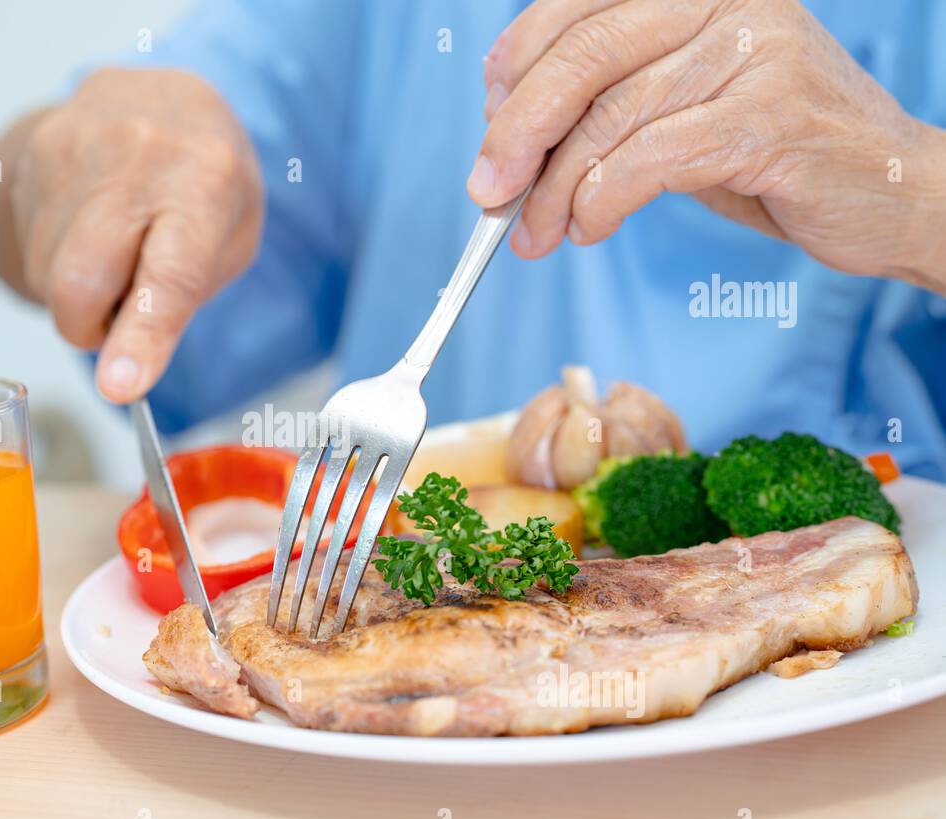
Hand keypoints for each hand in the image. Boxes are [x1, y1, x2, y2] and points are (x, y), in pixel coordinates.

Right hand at [0, 68, 262, 401]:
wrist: (161, 95)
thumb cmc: (206, 182)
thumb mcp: (233, 237)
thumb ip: (185, 298)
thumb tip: (124, 367)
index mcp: (205, 177)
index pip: (168, 273)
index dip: (142, 335)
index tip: (121, 386)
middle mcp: (136, 153)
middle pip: (80, 282)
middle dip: (90, 327)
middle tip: (118, 315)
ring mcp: (73, 145)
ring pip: (46, 275)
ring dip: (76, 293)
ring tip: (113, 250)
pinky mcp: (30, 150)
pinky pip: (26, 248)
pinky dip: (53, 262)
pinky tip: (86, 227)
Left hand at [469, 0, 945, 291]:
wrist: (891, 192)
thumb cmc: (775, 152)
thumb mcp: (682, 111)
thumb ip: (611, 105)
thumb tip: (509, 131)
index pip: (579, 8)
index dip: (519, 65)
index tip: (489, 122)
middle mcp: (728, 1)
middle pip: (584, 56)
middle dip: (518, 132)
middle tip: (488, 191)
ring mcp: (755, 53)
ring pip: (611, 117)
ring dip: (554, 189)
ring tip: (536, 234)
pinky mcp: (770, 118)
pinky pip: (652, 159)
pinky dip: (602, 200)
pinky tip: (587, 227)